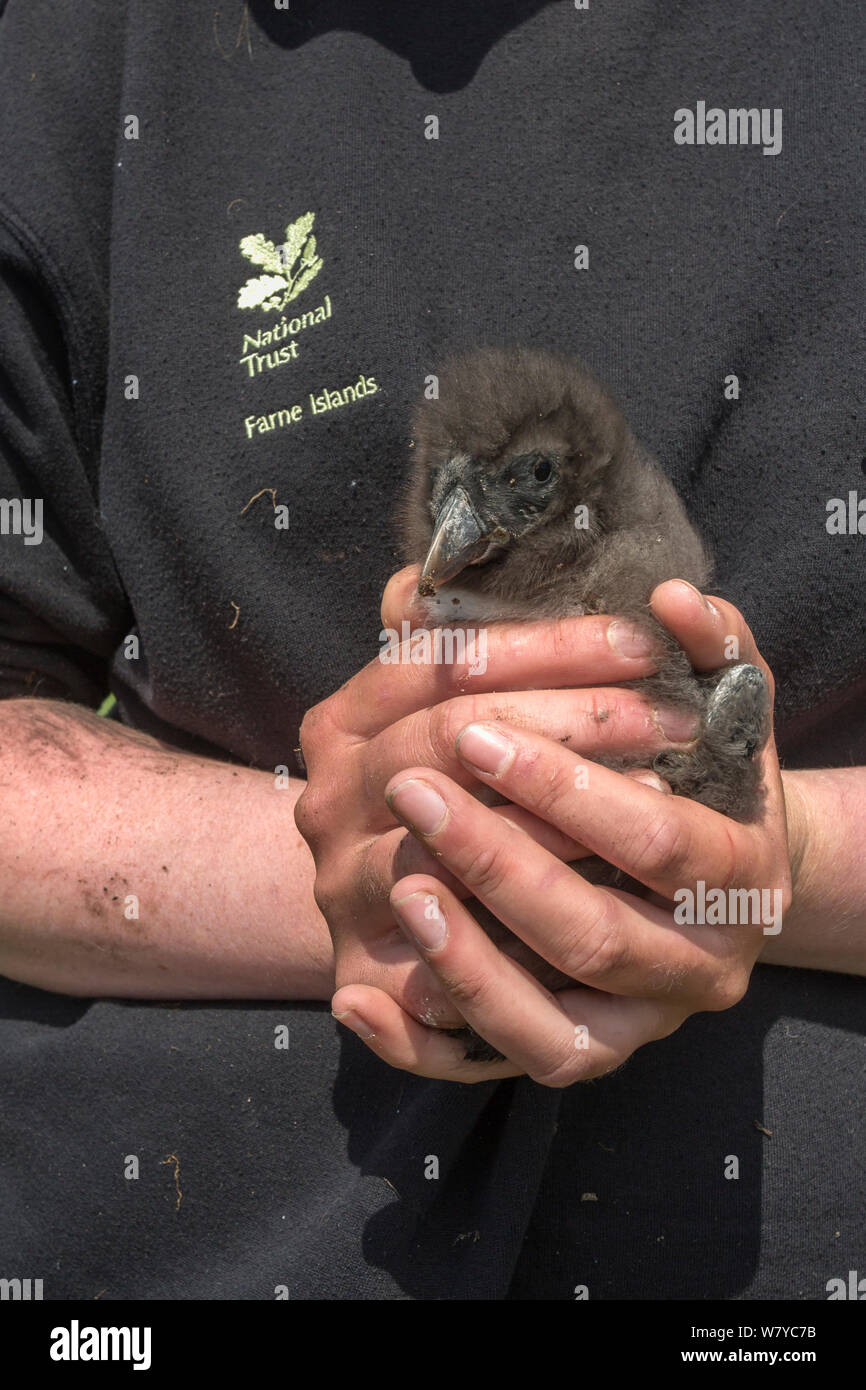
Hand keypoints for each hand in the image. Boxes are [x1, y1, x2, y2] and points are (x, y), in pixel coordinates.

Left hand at [330, 581, 793, 1084]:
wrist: (728, 874)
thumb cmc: (711, 773)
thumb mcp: (726, 704)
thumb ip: (713, 646)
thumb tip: (672, 600)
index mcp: (744, 873)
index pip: (654, 843)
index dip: (563, 789)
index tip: (473, 732)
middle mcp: (705, 966)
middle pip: (592, 935)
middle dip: (498, 861)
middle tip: (413, 790)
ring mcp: (644, 1022)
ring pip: (551, 1028)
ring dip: (468, 960)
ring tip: (402, 885)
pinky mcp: (590, 1053)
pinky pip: (512, 1068)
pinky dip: (436, 1046)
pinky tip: (360, 1001)